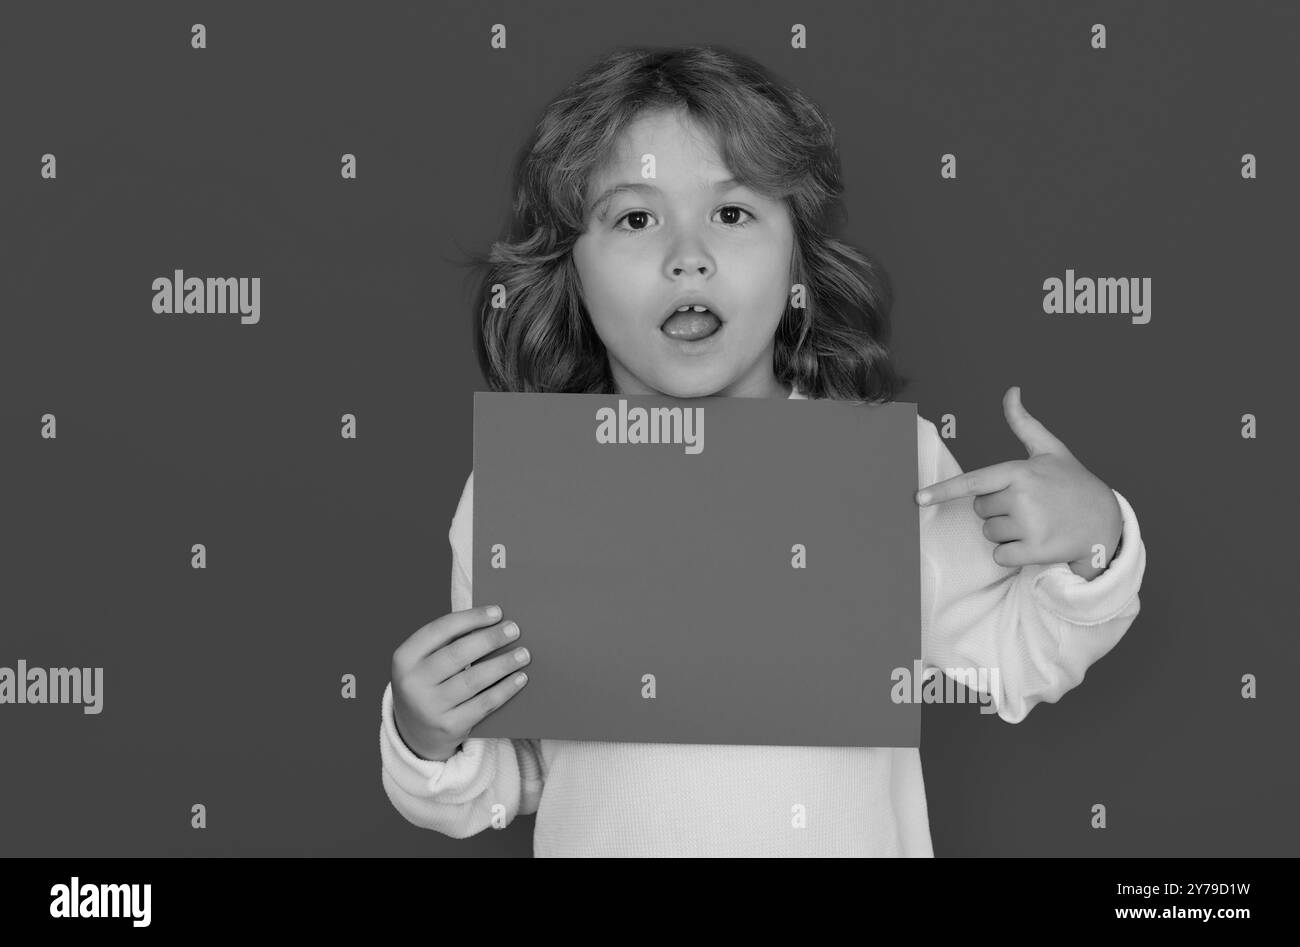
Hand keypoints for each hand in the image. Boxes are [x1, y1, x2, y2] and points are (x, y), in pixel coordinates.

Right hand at [390, 605, 530, 761]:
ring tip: (523, 654)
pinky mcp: (449, 727)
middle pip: (458, 653)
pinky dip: (505, 689)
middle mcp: (412, 683)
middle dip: (491, 639)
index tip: (497, 611)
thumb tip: (492, 621)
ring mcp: (429, 707)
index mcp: (404, 658)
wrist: (415, 734)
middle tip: (514, 629)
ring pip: (474, 679)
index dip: (471, 618)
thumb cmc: (429, 684)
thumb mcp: (425, 662)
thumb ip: (448, 642)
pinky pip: (484, 704)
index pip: (440, 629)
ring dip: (503, 664)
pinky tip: (520, 678)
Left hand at [914, 387, 1122, 578]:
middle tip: (1028, 506)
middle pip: (980, 510)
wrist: (1108, 522)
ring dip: (1006, 532)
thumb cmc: (1073, 483)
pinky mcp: (1036, 550)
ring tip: (1035, 523)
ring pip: (989, 533)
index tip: (917, 499)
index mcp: (1019, 471)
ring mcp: (1030, 525)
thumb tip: (1011, 390)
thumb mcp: (1050, 450)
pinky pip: (1000, 555)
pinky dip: (1012, 553)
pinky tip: (1035, 543)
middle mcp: (1022, 497)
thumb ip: (1024, 423)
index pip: (973, 482)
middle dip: (997, 509)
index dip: (942, 490)